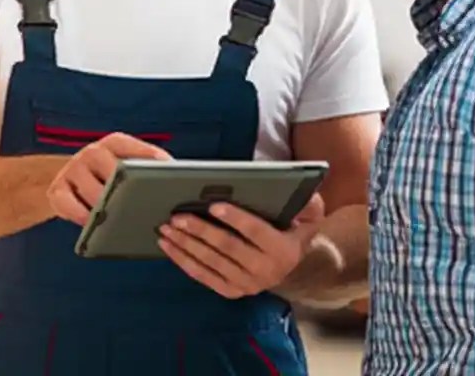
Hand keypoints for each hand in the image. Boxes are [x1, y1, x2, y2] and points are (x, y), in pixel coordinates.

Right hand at [46, 133, 171, 224]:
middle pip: (115, 173)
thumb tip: (177, 181)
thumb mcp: (126, 166)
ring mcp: (73, 169)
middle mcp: (93, 151)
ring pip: (94, 193)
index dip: (156, 164)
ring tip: (120, 221)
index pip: (140, 151)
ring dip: (107, 210)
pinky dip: (83, 217)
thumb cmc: (108, 178)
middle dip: (129, 193)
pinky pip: (70, 206)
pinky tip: (94, 225)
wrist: (67, 182)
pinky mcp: (57, 188)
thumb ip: (148, 171)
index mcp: (115, 143)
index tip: (170, 176)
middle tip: (143, 209)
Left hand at [158, 192, 324, 298]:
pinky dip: (183, 261)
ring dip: (185, 245)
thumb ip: (304, 201)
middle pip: (227, 247)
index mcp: (283, 250)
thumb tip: (290, 184)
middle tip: (177, 217)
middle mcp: (264, 271)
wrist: (298, 270)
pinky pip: (203, 276)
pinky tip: (168, 247)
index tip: (213, 205)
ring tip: (165, 229)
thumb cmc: (295, 232)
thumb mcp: (309, 215)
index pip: (256, 231)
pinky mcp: (231, 292)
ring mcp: (247, 285)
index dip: (235, 218)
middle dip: (200, 231)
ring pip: (211, 262)